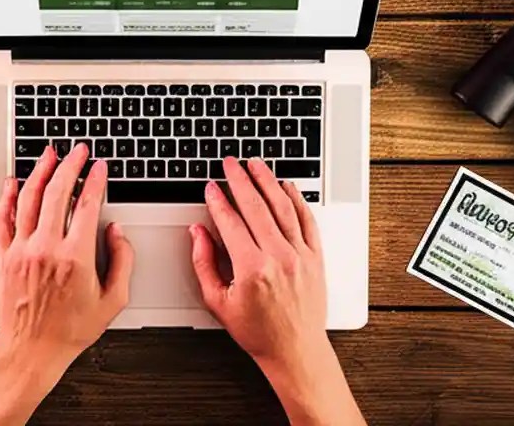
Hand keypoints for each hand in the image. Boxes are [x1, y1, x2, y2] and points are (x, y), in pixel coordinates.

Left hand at [0, 143, 133, 361]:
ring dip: (40, 171)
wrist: (32, 349)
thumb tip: (117, 232)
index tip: (100, 168)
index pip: (88, 205)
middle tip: (78, 151)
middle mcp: (46, 248)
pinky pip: (5, 219)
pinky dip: (9, 197)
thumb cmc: (71, 329)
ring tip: (49, 154)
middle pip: (58, 192)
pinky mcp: (6, 256)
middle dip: (70, 165)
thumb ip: (123, 261)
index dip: (96, 180)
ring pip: (29, 198)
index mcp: (75, 257)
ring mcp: (23, 250)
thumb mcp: (113, 300)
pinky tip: (14, 182)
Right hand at [189, 157, 364, 425]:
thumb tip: (197, 233)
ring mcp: (300, 255)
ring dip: (268, 182)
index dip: (218, 200)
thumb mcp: (217, 302)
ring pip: (283, 207)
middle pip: (257, 207)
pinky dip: (297, 200)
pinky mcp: (316, 257)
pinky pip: (307, 220)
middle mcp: (278, 257)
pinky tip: (287, 186)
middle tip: (231, 164)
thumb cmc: (257, 331)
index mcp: (251, 268)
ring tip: (256, 165)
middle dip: (240, 180)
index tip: (211, 187)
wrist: (295, 349)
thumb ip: (204, 263)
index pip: (231, 222)